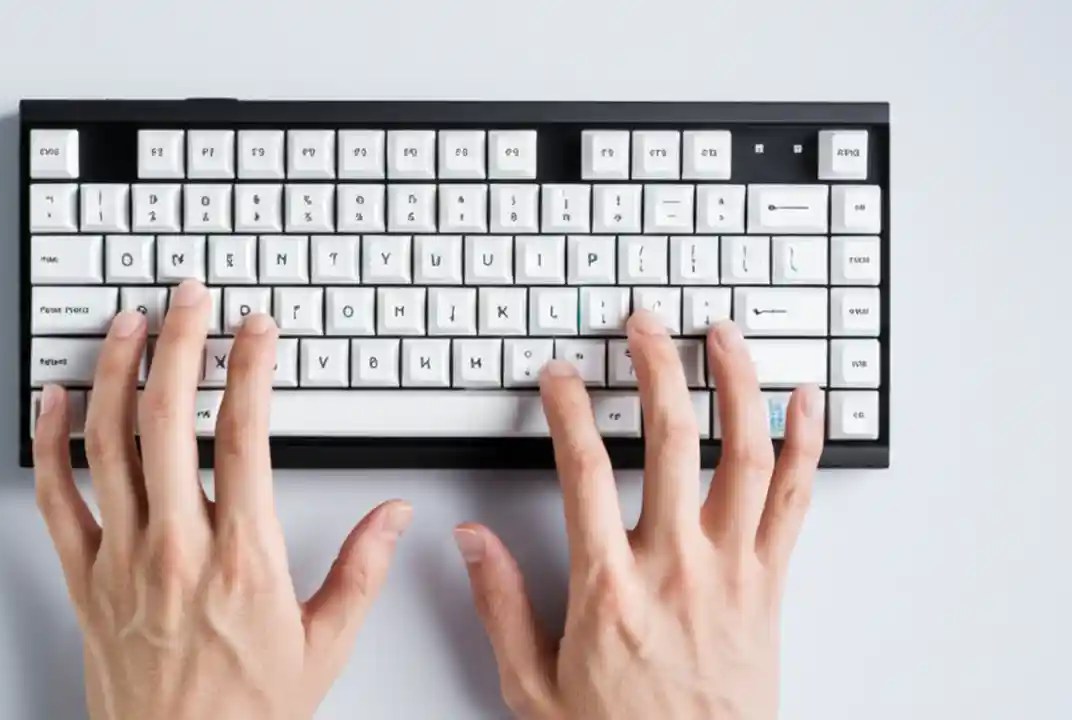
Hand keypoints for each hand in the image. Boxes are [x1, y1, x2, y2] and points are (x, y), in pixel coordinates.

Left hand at [33, 280, 411, 719]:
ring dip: (116, 372)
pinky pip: (56, 498)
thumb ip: (361, 570)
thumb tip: (395, 514)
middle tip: (188, 299)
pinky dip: (51, 441)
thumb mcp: (325, 646)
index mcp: (244, 559)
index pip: (246, 436)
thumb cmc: (246, 715)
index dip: (250, 368)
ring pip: (109, 444)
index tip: (256, 330)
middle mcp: (177, 549)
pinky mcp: (84, 580)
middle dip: (178, 343)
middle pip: (169, 419)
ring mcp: (123, 561)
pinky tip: (55, 399)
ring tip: (127, 324)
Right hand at [455, 312, 822, 719]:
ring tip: (723, 336)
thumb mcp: (533, 687)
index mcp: (609, 588)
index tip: (560, 377)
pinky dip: (803, 442)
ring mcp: (731, 571)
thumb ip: (499, 607)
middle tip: (643, 325)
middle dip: (655, 367)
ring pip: (742, 455)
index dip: (568, 411)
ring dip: (735, 384)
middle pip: (668, 441)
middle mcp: (675, 567)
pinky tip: (803, 400)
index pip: (583, 472)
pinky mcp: (769, 584)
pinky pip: (794, 499)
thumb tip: (470, 542)